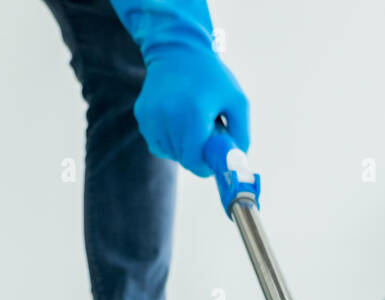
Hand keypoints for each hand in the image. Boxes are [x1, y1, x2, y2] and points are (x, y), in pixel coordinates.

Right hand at [133, 45, 249, 176]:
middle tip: (205, 135)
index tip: (212, 159)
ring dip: (182, 147)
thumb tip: (235, 162)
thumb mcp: (237, 101)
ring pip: (169, 152)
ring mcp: (152, 117)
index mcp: (194, 115)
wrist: (178, 50)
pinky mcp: (142, 115)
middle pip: (183, 158)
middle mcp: (169, 117)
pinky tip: (176, 120)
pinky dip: (168, 138)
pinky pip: (156, 142)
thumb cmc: (212, 77)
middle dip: (196, 153)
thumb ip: (241, 134)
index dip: (205, 165)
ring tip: (190, 123)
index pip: (194, 161)